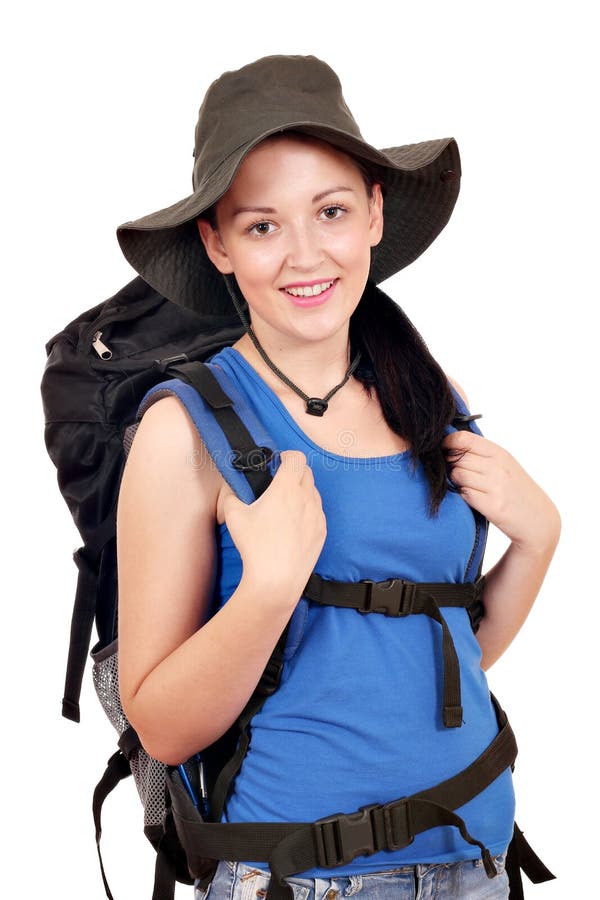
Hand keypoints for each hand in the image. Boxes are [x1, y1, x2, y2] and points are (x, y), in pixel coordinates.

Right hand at [219, 450, 326, 597]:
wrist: (276, 579)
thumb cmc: (255, 547)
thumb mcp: (233, 516)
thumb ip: (230, 494)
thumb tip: (231, 486)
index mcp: (286, 489)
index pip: (297, 458)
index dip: (287, 455)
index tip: (278, 461)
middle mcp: (306, 498)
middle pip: (307, 473)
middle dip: (294, 472)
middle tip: (279, 481)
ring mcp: (317, 515)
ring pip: (313, 492)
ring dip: (302, 490)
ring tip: (285, 504)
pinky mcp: (322, 531)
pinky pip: (317, 511)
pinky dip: (308, 509)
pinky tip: (293, 522)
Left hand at [442, 431, 559, 551]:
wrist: (538, 519)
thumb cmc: (517, 491)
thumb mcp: (505, 465)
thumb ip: (481, 454)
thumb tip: (450, 445)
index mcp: (500, 453)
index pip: (463, 439)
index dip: (448, 443)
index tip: (444, 450)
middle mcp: (498, 467)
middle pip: (456, 458)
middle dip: (451, 465)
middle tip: (458, 473)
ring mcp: (495, 486)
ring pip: (457, 475)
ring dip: (456, 481)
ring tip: (468, 486)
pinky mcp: (492, 505)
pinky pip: (463, 493)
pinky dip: (463, 495)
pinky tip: (473, 498)